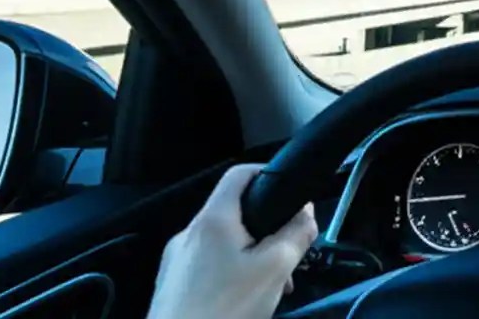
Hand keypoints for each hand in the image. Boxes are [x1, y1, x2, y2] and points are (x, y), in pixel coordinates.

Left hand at [148, 164, 317, 318]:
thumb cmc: (225, 307)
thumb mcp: (275, 269)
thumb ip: (296, 235)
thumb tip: (306, 212)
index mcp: (212, 219)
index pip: (239, 174)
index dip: (267, 172)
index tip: (290, 191)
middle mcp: (188, 234)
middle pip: (234, 214)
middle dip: (266, 229)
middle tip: (288, 255)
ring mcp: (176, 261)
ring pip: (222, 244)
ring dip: (251, 256)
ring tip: (270, 285)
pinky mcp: (172, 286)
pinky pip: (208, 266)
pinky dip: (231, 273)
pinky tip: (243, 299)